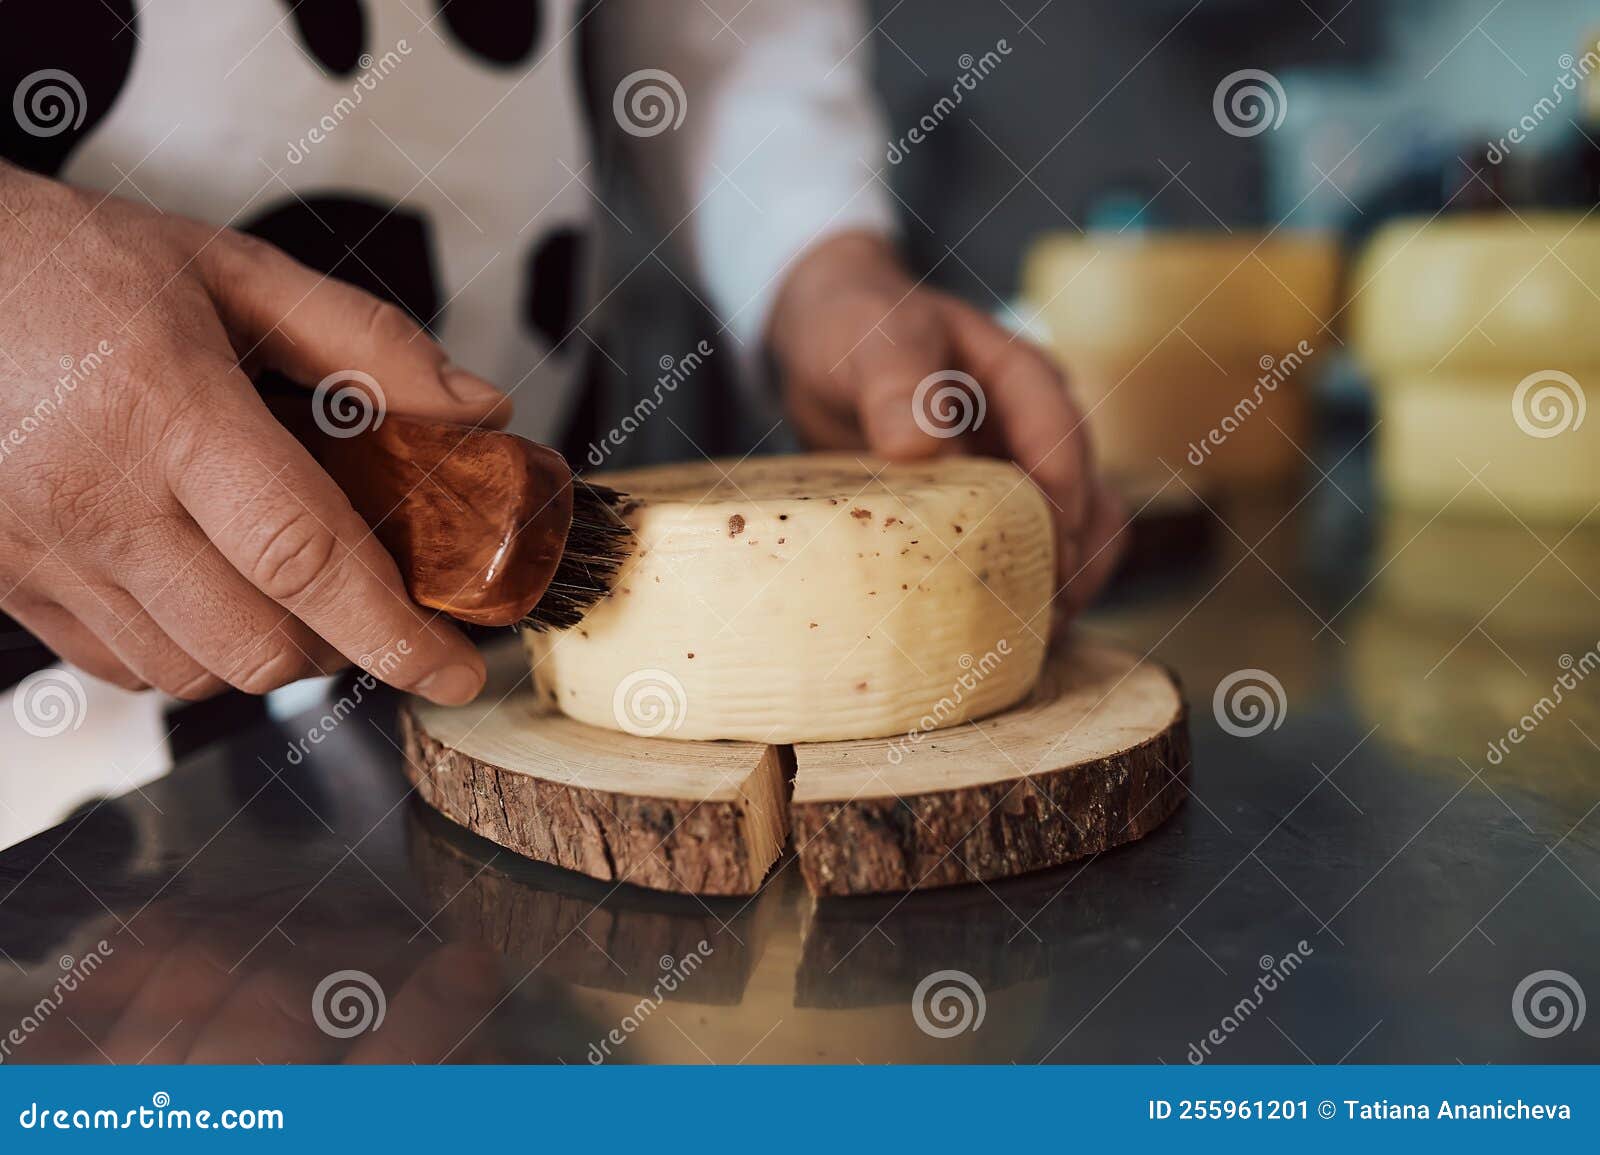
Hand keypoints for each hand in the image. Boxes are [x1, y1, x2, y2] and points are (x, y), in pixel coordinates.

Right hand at [0, 165, 509, 702]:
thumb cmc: (80, 270)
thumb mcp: (237, 273)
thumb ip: (368, 343)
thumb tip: (477, 413)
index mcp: (168, 409)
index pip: (304, 557)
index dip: (394, 631)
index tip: (453, 668)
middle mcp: (97, 497)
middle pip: (257, 646)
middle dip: (339, 643)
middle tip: (369, 598)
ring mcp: (38, 551)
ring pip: (192, 674)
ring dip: (265, 650)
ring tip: (283, 583)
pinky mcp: (3, 583)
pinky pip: (122, 667)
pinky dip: (187, 651)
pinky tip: (205, 587)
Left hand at [769, 231, 1124, 616]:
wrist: (825, 342)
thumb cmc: (856, 327)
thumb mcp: (870, 342)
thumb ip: (895, 384)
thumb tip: (920, 446)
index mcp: (1022, 376)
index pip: (1062, 440)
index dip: (1061, 502)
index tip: (1049, 560)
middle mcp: (1036, 428)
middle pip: (1089, 501)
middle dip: (1074, 563)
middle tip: (1041, 621)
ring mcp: (1019, 471)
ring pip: (1076, 537)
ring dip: (1064, 587)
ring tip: (1030, 640)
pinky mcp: (991, 508)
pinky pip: (1029, 555)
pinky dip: (1025, 592)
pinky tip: (1000, 636)